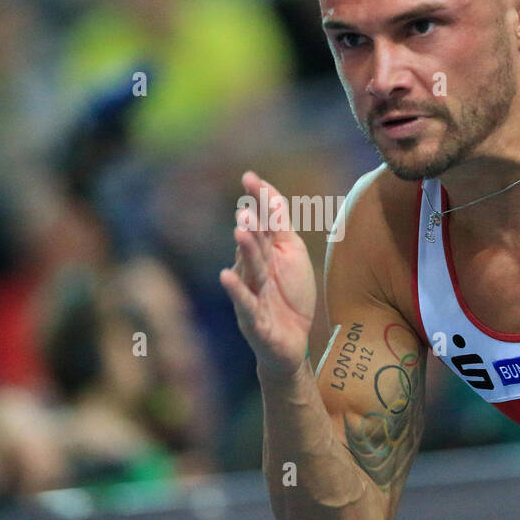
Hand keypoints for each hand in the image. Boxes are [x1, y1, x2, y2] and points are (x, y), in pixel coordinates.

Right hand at [219, 171, 315, 379]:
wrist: (293, 342)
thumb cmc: (290, 296)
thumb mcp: (291, 255)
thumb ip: (280, 226)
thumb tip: (270, 192)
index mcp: (265, 253)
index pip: (262, 223)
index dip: (258, 202)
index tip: (250, 177)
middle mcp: (253, 270)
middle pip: (253, 245)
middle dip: (251, 226)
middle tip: (247, 207)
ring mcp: (252, 294)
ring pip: (248, 269)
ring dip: (245, 250)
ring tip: (241, 230)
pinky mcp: (253, 320)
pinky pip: (244, 303)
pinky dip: (235, 290)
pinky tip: (226, 276)